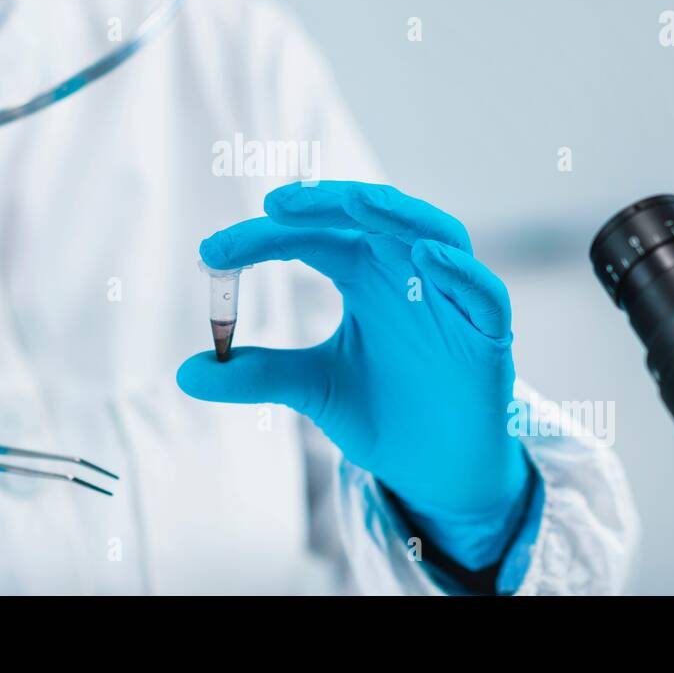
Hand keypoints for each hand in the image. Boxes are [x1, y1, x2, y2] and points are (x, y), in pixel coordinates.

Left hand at [178, 181, 533, 569]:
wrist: (435, 469)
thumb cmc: (381, 413)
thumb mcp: (312, 388)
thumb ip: (257, 374)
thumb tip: (185, 373)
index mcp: (362, 277)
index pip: (311, 239)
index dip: (263, 239)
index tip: (211, 252)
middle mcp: (406, 273)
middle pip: (372, 217)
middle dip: (327, 204)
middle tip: (276, 205)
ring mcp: (450, 298)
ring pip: (435, 233)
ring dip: (398, 214)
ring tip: (358, 203)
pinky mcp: (488, 333)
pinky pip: (482, 291)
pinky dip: (458, 270)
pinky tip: (426, 257)